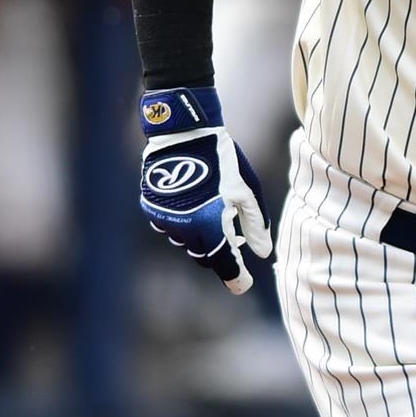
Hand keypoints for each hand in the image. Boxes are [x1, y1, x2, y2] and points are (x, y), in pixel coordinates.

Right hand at [138, 86, 271, 293]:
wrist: (182, 133)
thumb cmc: (221, 159)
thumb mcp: (246, 191)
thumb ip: (254, 225)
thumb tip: (262, 253)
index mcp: (212, 227)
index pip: (225, 266)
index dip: (237, 279)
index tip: (244, 284)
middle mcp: (186, 230)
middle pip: (206, 257)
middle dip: (220, 253)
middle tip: (235, 241)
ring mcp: (166, 221)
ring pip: (187, 243)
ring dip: (201, 237)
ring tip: (212, 213)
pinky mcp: (153, 211)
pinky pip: (171, 227)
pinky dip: (184, 223)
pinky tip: (193, 203)